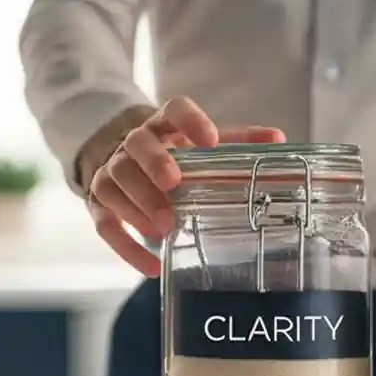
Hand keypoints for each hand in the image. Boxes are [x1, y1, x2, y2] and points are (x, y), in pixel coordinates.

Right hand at [87, 97, 284, 275]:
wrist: (118, 155)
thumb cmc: (170, 152)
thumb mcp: (200, 142)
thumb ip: (237, 141)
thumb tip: (277, 140)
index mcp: (164, 124)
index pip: (174, 110)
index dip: (191, 120)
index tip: (209, 140)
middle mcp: (133, 143)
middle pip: (137, 146)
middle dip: (154, 164)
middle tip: (173, 186)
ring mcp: (111, 171)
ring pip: (116, 183)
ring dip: (139, 206)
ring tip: (164, 228)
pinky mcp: (98, 202)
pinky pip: (105, 224)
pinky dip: (126, 248)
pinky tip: (152, 265)